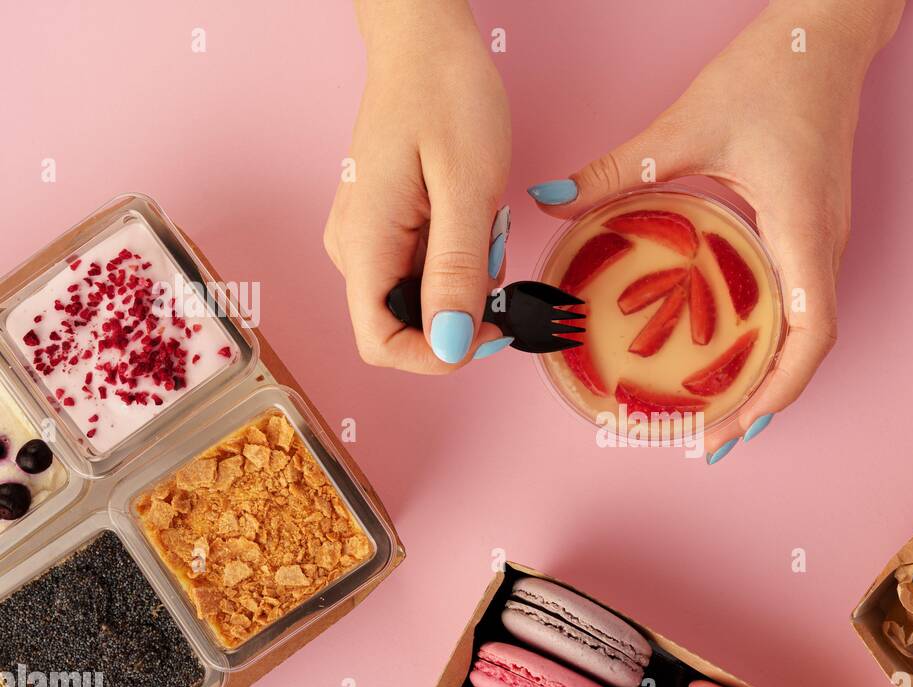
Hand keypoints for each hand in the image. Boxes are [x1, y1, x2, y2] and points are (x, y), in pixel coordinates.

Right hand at [325, 0, 512, 372]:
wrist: (426, 42)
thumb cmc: (446, 96)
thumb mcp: (467, 186)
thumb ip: (457, 270)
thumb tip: (448, 346)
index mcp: (363, 243)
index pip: (380, 343)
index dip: (436, 355)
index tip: (489, 329)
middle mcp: (354, 249)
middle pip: (404, 326)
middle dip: (461, 310)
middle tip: (495, 251)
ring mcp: (369, 239)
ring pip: (422, 300)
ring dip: (466, 280)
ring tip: (484, 219)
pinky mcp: (388, 228)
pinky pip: (426, 270)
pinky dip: (462, 258)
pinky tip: (474, 215)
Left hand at [528, 0, 903, 459]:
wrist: (827, 34)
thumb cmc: (774, 72)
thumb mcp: (687, 124)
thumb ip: (618, 169)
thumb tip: (549, 200)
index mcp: (801, 229)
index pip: (808, 337)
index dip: (773, 393)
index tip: (730, 428)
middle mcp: (822, 245)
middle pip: (807, 350)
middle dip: (763, 401)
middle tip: (710, 439)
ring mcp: (824, 239)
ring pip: (807, 330)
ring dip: (769, 376)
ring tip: (720, 409)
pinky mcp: (814, 229)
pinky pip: (801, 302)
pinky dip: (771, 340)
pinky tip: (732, 349)